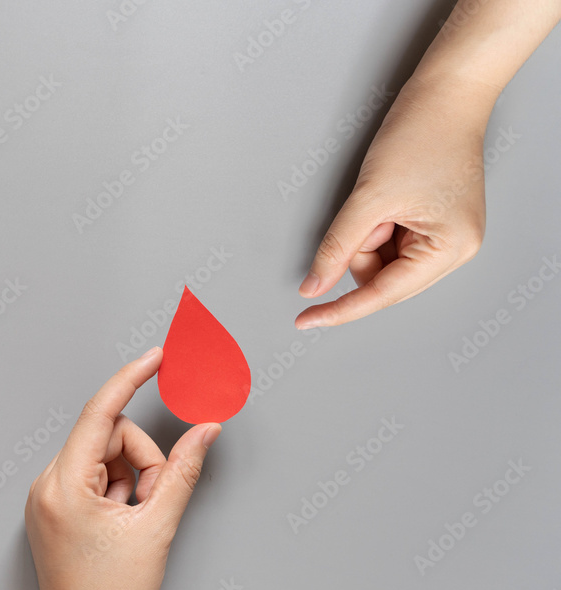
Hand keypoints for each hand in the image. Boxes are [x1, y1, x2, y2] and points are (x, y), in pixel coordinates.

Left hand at [25, 347, 220, 589]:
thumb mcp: (158, 528)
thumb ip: (184, 471)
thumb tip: (205, 431)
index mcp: (65, 485)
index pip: (101, 412)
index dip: (131, 379)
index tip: (154, 357)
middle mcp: (47, 484)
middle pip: (108, 435)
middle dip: (141, 461)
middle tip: (151, 503)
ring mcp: (46, 495)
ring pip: (103, 454)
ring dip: (130, 477)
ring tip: (134, 520)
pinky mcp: (52, 505)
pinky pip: (91, 473)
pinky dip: (116, 487)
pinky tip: (119, 521)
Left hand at [295, 74, 496, 327]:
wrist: (445, 95)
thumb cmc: (421, 135)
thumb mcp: (369, 198)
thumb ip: (337, 248)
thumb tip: (314, 286)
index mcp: (451, 249)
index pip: (383, 295)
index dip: (340, 310)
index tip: (306, 321)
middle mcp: (456, 251)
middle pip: (383, 279)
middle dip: (364, 248)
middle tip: (370, 211)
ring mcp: (447, 239)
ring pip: (382, 262)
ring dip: (370, 234)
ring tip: (386, 196)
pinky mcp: (434, 226)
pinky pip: (391, 243)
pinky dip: (378, 226)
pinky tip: (389, 199)